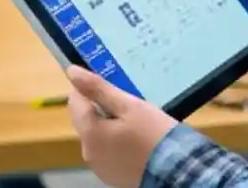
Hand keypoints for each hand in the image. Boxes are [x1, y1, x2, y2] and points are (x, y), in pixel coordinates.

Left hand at [67, 66, 177, 187]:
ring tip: (134, 119)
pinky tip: (135, 138)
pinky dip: (115, 141)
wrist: (175, 169)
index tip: (106, 80)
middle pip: (85, 120)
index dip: (87, 87)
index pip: (75, 101)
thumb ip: (99, 89)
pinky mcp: (111, 175)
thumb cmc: (154, 133)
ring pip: (96, 136)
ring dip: (107, 124)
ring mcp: (99, 166)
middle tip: (125, 98)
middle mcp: (88, 151)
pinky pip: (107, 151)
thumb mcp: (130, 106)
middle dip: (99, 106)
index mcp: (89, 133)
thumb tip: (72, 72)